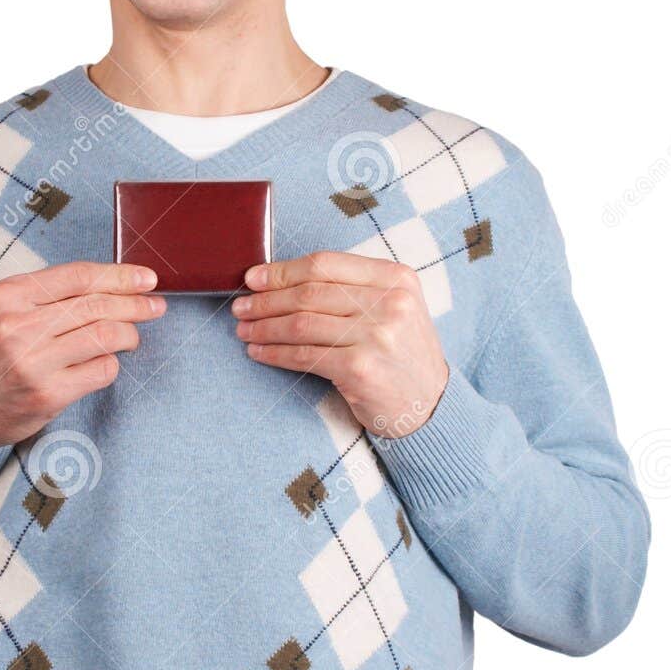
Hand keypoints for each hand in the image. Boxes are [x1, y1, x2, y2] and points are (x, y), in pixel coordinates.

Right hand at [0, 261, 165, 446]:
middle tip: (155, 305)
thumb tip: (110, 284)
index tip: (145, 278)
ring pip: (106, 336)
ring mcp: (34, 362)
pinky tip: (106, 362)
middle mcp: (19, 326)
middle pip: (97, 305)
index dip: (119, 275)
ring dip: (130, 334)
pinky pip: (101, 371)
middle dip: (136, 303)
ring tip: (132, 335)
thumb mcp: (2, 309)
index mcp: (8, 295)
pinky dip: (112, 363)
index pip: (78, 276)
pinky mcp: (48, 394)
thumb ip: (47, 294)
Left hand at [230, 251, 447, 437]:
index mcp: (396, 277)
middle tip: (241, 307)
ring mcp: (377, 334)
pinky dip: (275, 353)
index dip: (283, 270)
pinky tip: (259, 353)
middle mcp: (390, 301)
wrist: (429, 405)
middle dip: (266, 299)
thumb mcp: (392, 309)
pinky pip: (304, 355)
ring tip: (244, 330)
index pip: (326, 264)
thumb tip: (281, 279)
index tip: (253, 278)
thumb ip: (351, 289)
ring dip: (265, 327)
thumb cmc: (400, 355)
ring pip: (302, 323)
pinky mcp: (361, 368)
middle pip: (310, 292)